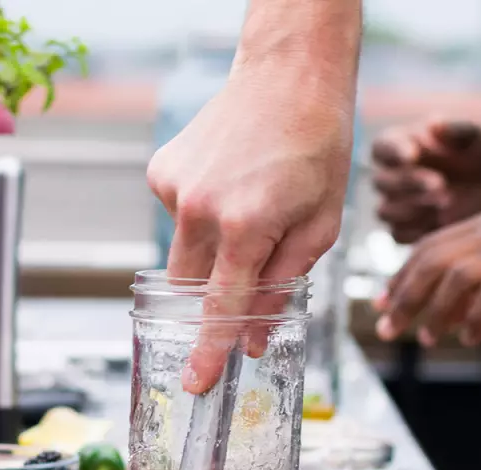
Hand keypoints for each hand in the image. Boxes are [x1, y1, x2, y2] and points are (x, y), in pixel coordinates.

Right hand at [147, 58, 351, 392]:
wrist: (288, 75)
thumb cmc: (316, 146)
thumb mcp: (321, 223)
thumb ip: (283, 283)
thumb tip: (253, 336)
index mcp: (246, 225)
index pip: (221, 307)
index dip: (210, 350)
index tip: (195, 383)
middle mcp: (199, 209)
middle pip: (193, 285)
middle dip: (215, 291)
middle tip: (251, 258)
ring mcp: (173, 188)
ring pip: (183, 251)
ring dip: (213, 246)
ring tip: (249, 200)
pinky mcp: (160, 172)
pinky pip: (177, 217)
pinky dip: (200, 214)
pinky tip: (228, 182)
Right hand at [371, 120, 480, 243]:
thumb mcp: (480, 138)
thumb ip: (458, 130)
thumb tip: (434, 124)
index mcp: (402, 147)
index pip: (381, 148)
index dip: (391, 152)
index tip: (413, 154)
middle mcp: (393, 177)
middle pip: (381, 182)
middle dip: (409, 183)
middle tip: (440, 184)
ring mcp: (398, 205)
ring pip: (385, 211)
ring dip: (412, 209)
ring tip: (446, 203)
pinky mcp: (408, 230)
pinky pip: (398, 235)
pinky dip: (417, 231)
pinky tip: (442, 223)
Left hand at [374, 198, 480, 345]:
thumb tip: (448, 301)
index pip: (428, 247)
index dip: (399, 276)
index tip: (380, 303)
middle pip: (432, 262)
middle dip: (403, 297)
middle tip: (387, 328)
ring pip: (456, 277)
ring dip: (435, 312)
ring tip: (429, 339)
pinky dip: (474, 318)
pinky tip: (469, 337)